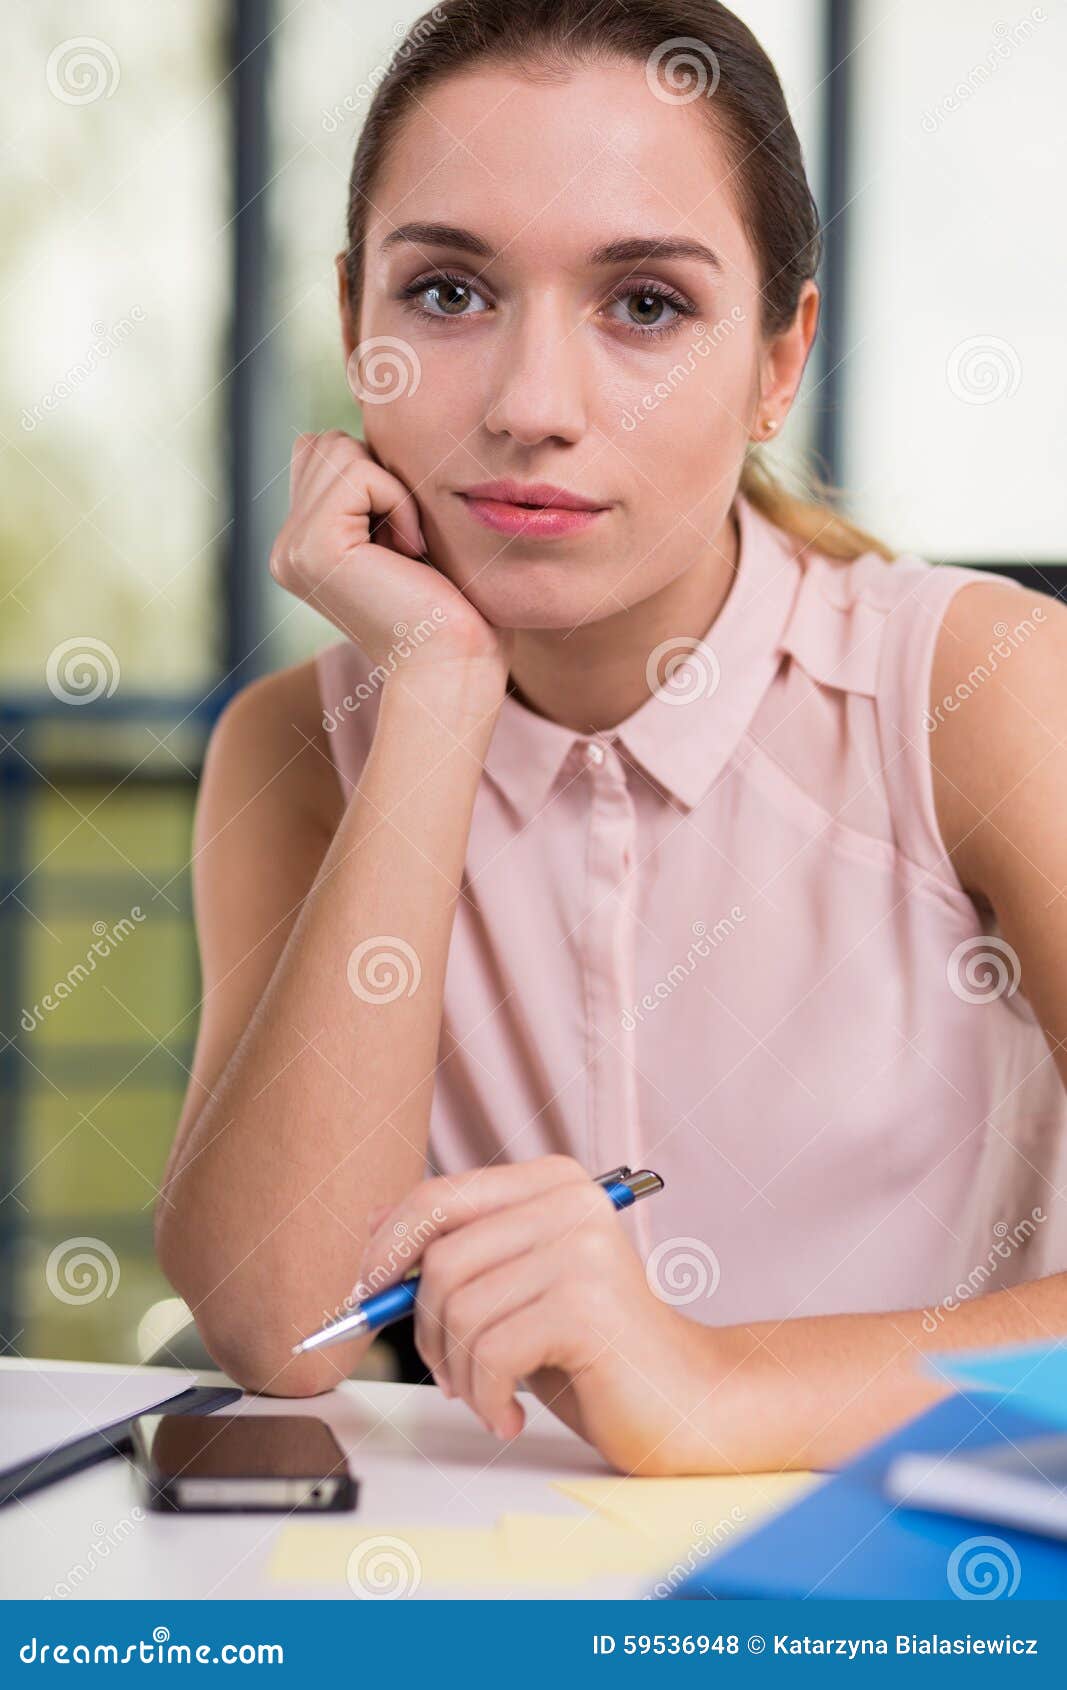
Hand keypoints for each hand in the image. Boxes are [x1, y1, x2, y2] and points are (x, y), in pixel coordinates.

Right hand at [269, 431, 511, 681]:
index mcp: (303, 545)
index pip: (323, 453)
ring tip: (408, 551)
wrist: (457, 667)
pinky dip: (399, 503)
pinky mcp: (312, 549)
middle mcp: (287, 548)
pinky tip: (410, 555)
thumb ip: (378, 488)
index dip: (378, 476)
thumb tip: (374, 423)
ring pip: (338, 448)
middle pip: (325, 443)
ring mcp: (292, 549)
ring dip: (393, 490)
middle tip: (409, 548)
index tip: (408, 544)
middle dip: (382, 478)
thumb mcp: (410, 532)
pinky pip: (360, 474)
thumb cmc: (456, 608)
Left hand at [354, 1156, 710, 1474]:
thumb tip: (373, 1230)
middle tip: (446, 1374)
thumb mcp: (518, 1289)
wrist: (685, 1403)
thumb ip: (463, 1251)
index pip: (438, 1196)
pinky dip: (484, 1397)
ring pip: (458, 1309)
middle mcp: (569, 1202)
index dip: (386, 1247)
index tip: (366, 1295)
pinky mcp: (586, 1306)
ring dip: (456, 1370)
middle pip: (439, 1258)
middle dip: (422, 1328)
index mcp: (552, 1182)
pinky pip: (489, 1353)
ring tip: (488, 1395)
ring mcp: (580, 1249)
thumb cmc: (595, 1353)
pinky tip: (509, 1414)